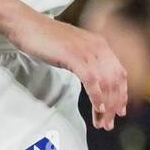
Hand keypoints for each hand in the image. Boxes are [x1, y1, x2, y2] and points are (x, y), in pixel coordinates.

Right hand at [6, 13, 126, 128]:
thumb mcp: (72, 49)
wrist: (27, 25)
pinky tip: (96, 108)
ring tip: (101, 122)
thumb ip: (85, 61)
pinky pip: (91, 80)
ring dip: (105, 106)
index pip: (120, 73)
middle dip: (114, 105)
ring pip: (104, 83)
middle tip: (109, 124)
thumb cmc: (45, 38)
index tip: (119, 111)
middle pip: (115, 81)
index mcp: (100, 44)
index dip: (122, 94)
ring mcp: (86, 50)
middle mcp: (98, 46)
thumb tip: (93, 80)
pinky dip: (95, 96)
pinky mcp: (73, 56)